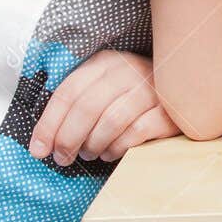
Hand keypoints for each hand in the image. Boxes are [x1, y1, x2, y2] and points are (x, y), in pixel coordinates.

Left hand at [28, 49, 181, 165]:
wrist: (184, 92)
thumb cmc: (132, 97)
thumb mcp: (103, 89)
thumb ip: (76, 104)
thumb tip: (42, 141)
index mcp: (105, 63)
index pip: (68, 92)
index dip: (49, 124)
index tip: (38, 150)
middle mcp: (128, 70)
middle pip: (87, 107)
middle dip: (68, 139)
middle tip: (63, 158)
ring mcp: (151, 89)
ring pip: (111, 121)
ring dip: (94, 144)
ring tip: (90, 153)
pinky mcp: (169, 109)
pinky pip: (135, 133)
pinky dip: (117, 148)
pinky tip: (111, 152)